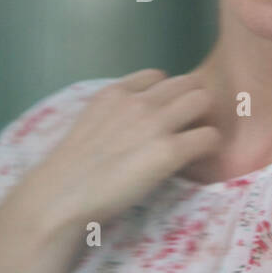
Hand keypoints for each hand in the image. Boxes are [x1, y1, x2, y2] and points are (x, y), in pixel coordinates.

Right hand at [12, 69, 220, 228]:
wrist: (61, 196)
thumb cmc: (71, 170)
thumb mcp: (89, 124)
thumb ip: (115, 115)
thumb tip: (134, 124)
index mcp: (114, 93)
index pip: (157, 76)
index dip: (167, 94)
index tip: (166, 113)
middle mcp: (138, 101)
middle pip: (188, 83)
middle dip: (193, 102)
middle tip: (190, 128)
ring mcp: (156, 124)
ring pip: (204, 101)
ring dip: (205, 119)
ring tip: (197, 141)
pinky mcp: (170, 151)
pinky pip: (210, 136)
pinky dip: (210, 146)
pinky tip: (199, 160)